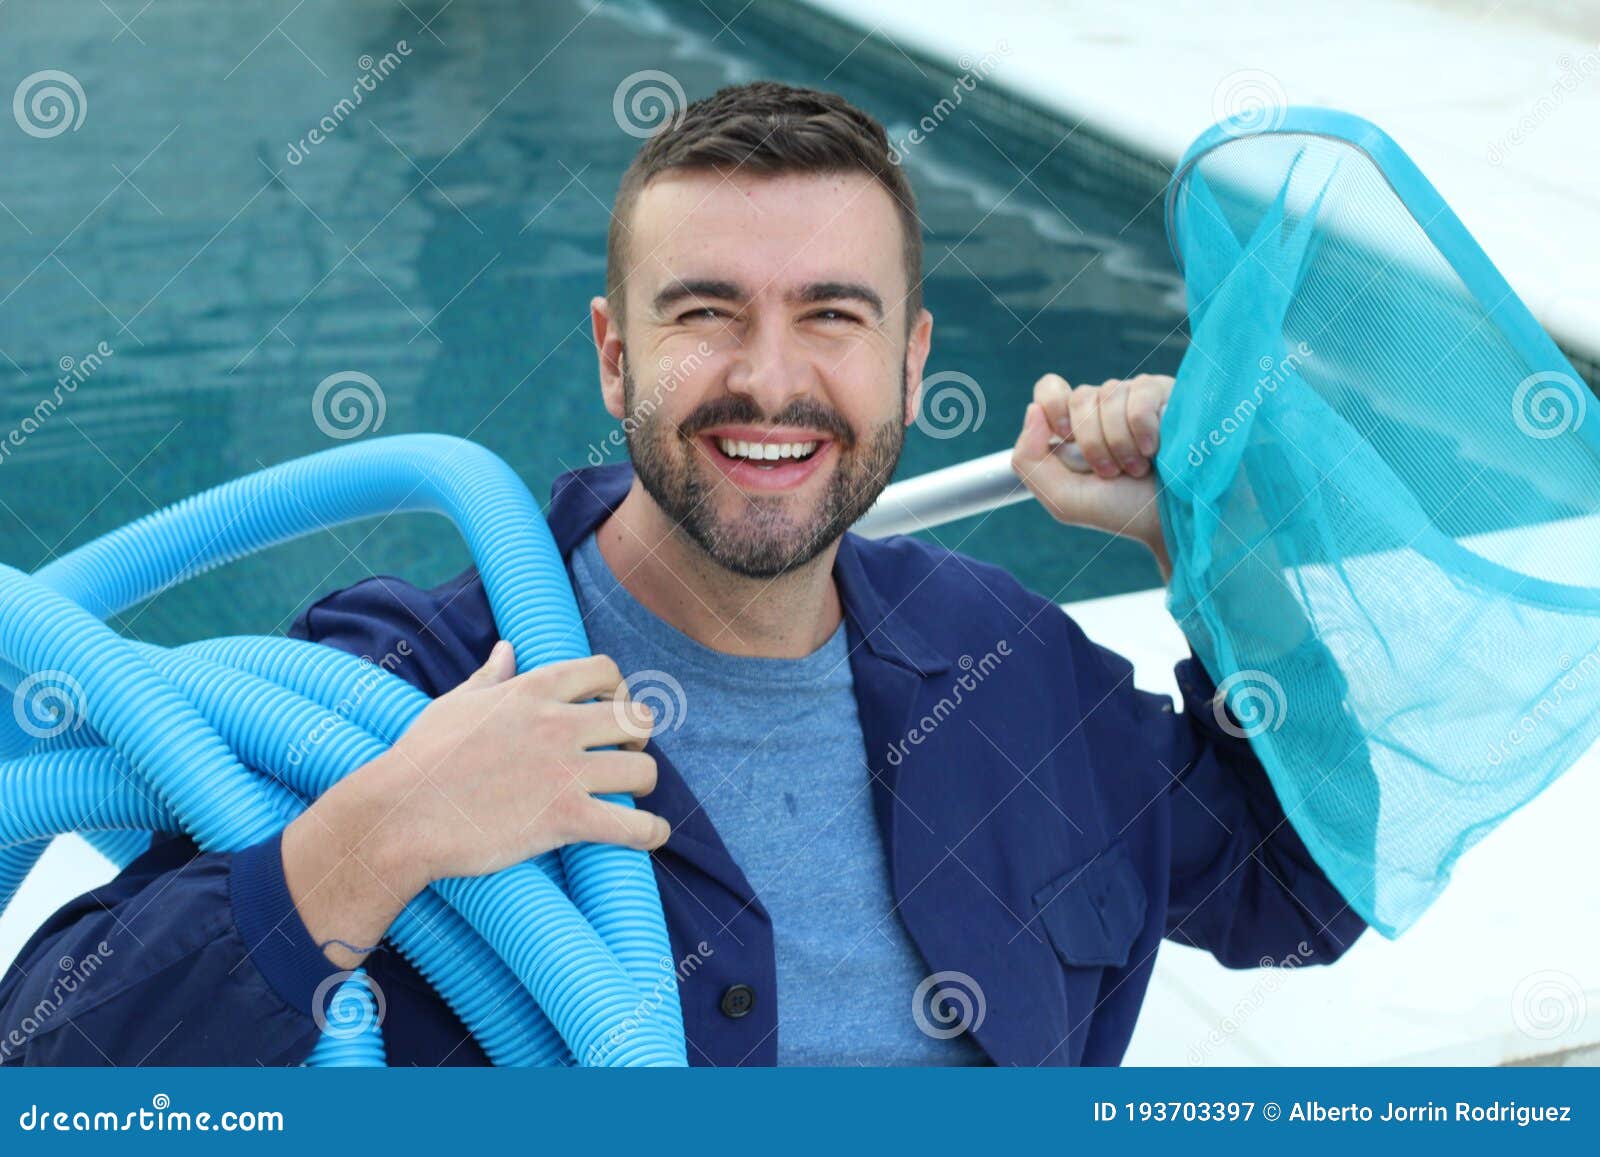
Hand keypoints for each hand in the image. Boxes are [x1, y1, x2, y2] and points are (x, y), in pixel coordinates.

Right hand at [282, 645, 666, 966]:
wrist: (399, 815)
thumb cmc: (421, 759)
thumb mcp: (455, 704)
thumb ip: (490, 676)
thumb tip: (507, 648)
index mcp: (533, 690)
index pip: (605, 670)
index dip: (618, 689)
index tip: (611, 710)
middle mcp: (557, 724)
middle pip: (637, 718)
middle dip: (638, 736)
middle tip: (624, 755)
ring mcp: (565, 771)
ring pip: (644, 770)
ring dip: (644, 784)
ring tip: (630, 796)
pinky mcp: (565, 818)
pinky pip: (633, 825)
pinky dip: (650, 833)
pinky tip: (648, 836)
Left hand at [1010, 373, 1173, 576]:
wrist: (1171, 520)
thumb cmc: (1120, 509)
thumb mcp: (1062, 497)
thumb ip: (1029, 460)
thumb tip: (1032, 409)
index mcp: (1075, 425)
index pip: (1050, 389)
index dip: (1053, 407)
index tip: (1067, 438)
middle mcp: (1103, 406)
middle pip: (1079, 397)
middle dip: (1093, 443)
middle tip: (1112, 472)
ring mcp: (1134, 396)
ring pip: (1109, 395)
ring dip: (1120, 443)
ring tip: (1138, 468)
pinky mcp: (1164, 392)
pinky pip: (1140, 395)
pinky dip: (1143, 429)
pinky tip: (1157, 450)